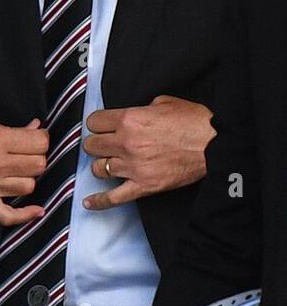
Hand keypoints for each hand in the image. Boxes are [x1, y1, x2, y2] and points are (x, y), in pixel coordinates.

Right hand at [0, 115, 47, 225]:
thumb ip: (8, 126)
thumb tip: (35, 127)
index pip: (39, 143)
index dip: (41, 138)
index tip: (37, 136)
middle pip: (38, 165)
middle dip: (36, 157)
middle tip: (26, 152)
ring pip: (29, 187)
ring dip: (26, 178)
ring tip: (15, 172)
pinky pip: (11, 216)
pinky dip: (26, 215)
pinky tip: (36, 210)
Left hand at [81, 95, 214, 209]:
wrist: (216, 145)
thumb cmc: (194, 123)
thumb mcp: (164, 103)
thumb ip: (141, 109)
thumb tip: (134, 115)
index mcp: (129, 120)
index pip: (93, 122)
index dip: (97, 124)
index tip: (102, 126)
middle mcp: (126, 143)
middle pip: (91, 146)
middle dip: (97, 144)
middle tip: (106, 144)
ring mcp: (134, 166)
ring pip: (99, 169)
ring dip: (103, 166)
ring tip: (111, 163)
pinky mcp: (144, 186)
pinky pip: (114, 197)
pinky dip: (100, 201)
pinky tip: (90, 202)